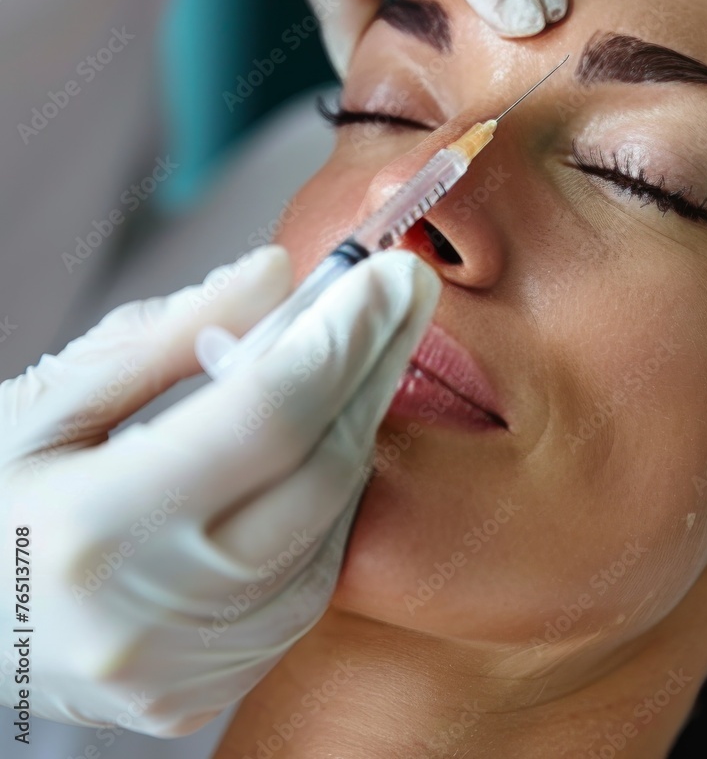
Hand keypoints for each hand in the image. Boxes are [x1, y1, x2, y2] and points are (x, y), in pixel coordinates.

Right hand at [0, 246, 438, 734]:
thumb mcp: (46, 404)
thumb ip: (167, 336)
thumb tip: (274, 275)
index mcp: (94, 525)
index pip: (267, 416)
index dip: (341, 337)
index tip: (387, 275)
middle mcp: (152, 611)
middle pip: (320, 471)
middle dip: (376, 368)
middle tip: (405, 297)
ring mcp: (189, 663)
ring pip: (331, 527)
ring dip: (361, 430)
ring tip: (368, 356)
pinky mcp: (210, 687)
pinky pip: (312, 579)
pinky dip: (333, 500)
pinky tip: (330, 442)